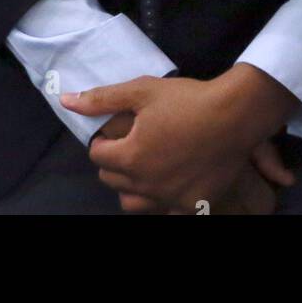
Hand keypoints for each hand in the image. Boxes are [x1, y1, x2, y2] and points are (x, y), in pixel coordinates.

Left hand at [62, 66, 299, 212]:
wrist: (235, 115)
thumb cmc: (187, 99)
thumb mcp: (143, 90)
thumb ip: (103, 98)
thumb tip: (66, 101)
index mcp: (130, 157)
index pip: (98, 155)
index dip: (104, 140)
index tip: (117, 129)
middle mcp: (145, 184)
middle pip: (112, 180)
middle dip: (114, 162)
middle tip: (132, 142)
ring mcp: (168, 199)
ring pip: (133, 203)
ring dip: (132, 186)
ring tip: (146, 166)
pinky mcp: (191, 206)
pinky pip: (165, 212)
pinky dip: (161, 201)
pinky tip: (170, 182)